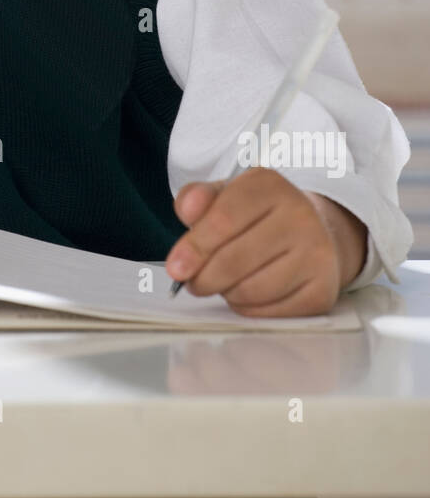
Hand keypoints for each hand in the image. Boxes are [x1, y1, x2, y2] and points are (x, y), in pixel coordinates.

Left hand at [164, 167, 366, 316]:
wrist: (314, 234)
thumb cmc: (257, 217)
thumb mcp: (226, 196)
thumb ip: (197, 199)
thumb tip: (187, 211)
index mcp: (269, 185)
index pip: (223, 219)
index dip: (194, 248)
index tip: (175, 268)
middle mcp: (300, 215)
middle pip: (233, 260)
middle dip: (203, 278)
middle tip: (193, 282)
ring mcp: (317, 254)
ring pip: (250, 290)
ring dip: (226, 293)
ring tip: (225, 282)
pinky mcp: (322, 290)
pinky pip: (268, 312)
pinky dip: (248, 308)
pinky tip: (249, 292)